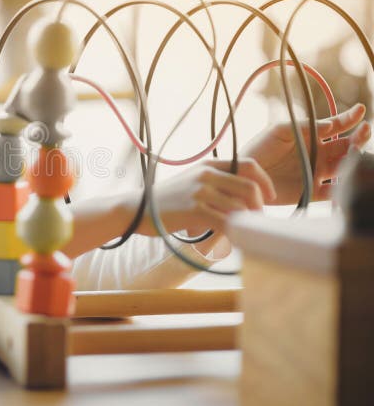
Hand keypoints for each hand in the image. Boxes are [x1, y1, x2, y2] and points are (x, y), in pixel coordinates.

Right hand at [134, 158, 275, 235]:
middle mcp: (206, 174)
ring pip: (240, 207)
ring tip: (243, 233)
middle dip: (259, 208)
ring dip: (247, 223)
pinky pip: (226, 223)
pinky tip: (232, 241)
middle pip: (250, 188)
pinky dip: (234, 234)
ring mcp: (200, 191)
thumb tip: (244, 203)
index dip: (265, 182)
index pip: (249, 165)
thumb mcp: (191, 183)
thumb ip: (216, 186)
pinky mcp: (194, 210)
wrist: (136, 209)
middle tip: (257, 222)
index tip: (269, 198)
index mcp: (208, 165)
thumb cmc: (165, 201)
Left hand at [240, 103, 370, 204]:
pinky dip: (344, 188)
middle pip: (348, 146)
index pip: (337, 126)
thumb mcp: (278, 131)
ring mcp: (318, 173)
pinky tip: (349, 179)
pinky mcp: (313, 192)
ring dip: (356, 160)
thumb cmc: (258, 148)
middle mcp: (320, 154)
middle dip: (359, 138)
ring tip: (357, 152)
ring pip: (346, 167)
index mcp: (312, 136)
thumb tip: (330, 125)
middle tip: (364, 131)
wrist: (244, 174)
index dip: (350, 118)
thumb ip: (303, 126)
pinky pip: (334, 192)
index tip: (359, 110)